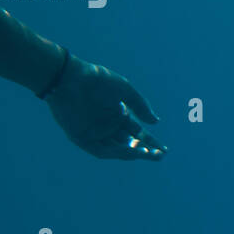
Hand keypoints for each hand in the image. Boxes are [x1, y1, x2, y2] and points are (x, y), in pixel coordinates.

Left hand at [44, 55, 165, 160]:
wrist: (69, 78)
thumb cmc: (97, 80)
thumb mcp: (124, 90)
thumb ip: (140, 106)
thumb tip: (155, 122)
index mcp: (117, 114)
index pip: (137, 132)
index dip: (151, 141)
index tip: (164, 149)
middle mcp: (107, 126)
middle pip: (129, 143)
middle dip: (145, 150)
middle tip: (159, 155)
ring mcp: (94, 133)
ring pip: (117, 149)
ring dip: (133, 153)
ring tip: (149, 154)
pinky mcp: (81, 138)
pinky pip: (101, 150)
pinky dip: (116, 152)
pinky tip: (131, 151)